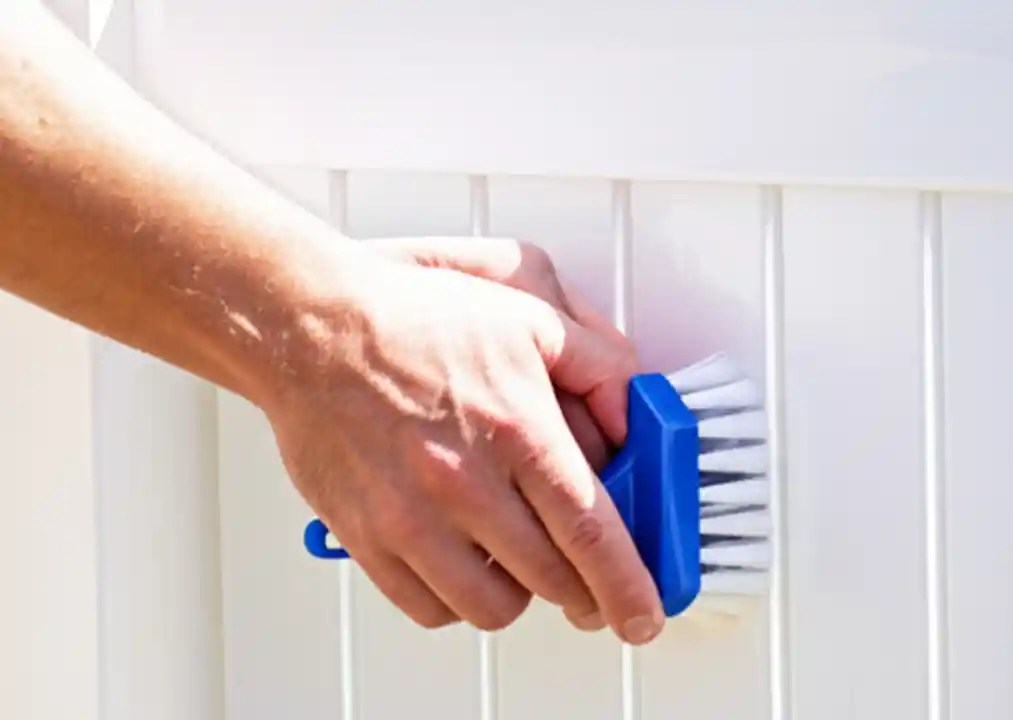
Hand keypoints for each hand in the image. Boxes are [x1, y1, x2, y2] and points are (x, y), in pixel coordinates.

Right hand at [263, 243, 662, 642]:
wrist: (312, 329)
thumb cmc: (413, 320)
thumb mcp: (528, 317)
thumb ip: (598, 364)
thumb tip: (635, 414)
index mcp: (515, 428)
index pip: (590, 532)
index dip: (626, 585)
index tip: (642, 616)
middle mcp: (464, 482)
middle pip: (552, 579)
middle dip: (584, 590)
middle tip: (586, 577)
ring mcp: (411, 518)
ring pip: (493, 607)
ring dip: (520, 593)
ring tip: (516, 555)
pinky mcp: (367, 539)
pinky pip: (430, 609)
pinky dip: (458, 598)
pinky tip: (465, 559)